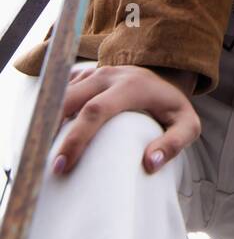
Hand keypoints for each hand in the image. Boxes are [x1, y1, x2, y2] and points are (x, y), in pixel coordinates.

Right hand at [51, 64, 201, 176]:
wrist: (166, 74)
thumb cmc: (173, 106)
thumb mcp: (188, 124)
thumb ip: (174, 144)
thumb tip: (149, 164)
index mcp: (131, 87)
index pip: (95, 111)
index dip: (77, 137)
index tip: (63, 165)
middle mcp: (109, 76)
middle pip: (69, 101)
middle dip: (51, 131)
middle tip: (43, 164)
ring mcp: (94, 73)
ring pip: (60, 94)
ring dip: (47, 122)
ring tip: (40, 152)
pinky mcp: (85, 75)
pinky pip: (61, 92)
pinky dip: (51, 112)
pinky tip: (47, 136)